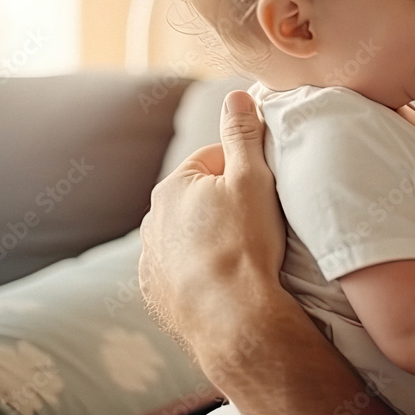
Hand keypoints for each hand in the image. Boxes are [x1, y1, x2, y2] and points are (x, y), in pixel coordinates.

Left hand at [138, 90, 283, 351]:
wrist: (234, 319)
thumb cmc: (245, 243)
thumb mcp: (252, 177)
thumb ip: (243, 133)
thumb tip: (238, 96)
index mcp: (172, 188)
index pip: (213, 161)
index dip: (245, 172)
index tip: (264, 192)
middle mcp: (151, 222)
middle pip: (199, 199)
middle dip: (226, 205)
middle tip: (259, 224)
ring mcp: (150, 262)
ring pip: (189, 237)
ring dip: (212, 239)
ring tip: (244, 255)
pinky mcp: (157, 295)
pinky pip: (182, 272)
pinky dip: (201, 272)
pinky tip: (226, 281)